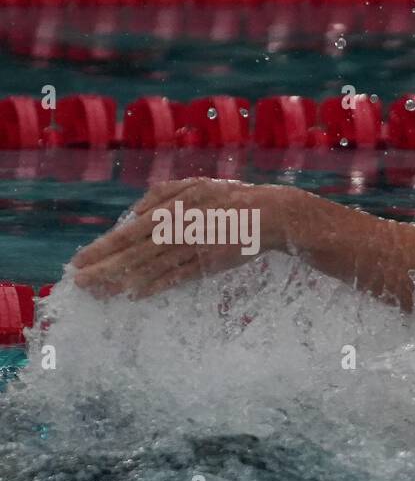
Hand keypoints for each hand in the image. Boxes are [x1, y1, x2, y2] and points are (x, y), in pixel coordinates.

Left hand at [71, 178, 292, 299]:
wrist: (269, 213)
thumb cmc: (229, 198)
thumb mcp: (192, 185)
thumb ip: (161, 197)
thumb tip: (134, 214)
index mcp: (171, 208)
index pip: (128, 232)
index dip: (103, 247)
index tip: (80, 260)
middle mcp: (177, 228)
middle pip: (133, 252)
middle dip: (104, 268)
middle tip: (79, 282)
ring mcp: (192, 247)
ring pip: (150, 266)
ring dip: (122, 280)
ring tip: (99, 292)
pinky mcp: (208, 263)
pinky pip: (177, 277)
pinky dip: (155, 286)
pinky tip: (135, 295)